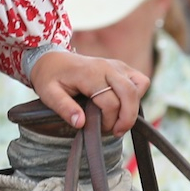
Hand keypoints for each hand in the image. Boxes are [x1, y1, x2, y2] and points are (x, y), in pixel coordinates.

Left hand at [29, 50, 150, 133]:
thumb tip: (80, 123)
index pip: (110, 102)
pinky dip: (136, 96)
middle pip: (130, 93)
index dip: (108, 121)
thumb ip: (64, 108)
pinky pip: (140, 81)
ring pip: (140, 85)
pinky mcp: (122, 67)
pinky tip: (121, 106)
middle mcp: (107, 67)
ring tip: (119, 120)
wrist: (52, 58)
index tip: (100, 130)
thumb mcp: (48, 94)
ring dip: (133, 106)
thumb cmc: (50, 77)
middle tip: (117, 132)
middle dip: (127, 117)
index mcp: (90, 73)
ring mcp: (117, 65)